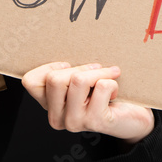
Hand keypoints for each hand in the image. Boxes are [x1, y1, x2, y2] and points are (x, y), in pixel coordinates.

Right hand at [22, 62, 153, 143]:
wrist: (132, 118)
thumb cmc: (105, 95)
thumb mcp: (80, 81)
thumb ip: (67, 71)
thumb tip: (68, 40)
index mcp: (49, 105)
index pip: (30, 81)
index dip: (49, 67)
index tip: (69, 66)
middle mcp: (57, 117)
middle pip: (54, 79)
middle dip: (80, 67)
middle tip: (96, 70)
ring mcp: (74, 121)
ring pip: (77, 81)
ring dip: (98, 72)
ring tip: (108, 76)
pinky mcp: (95, 121)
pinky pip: (101, 86)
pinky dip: (112, 82)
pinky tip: (115, 91)